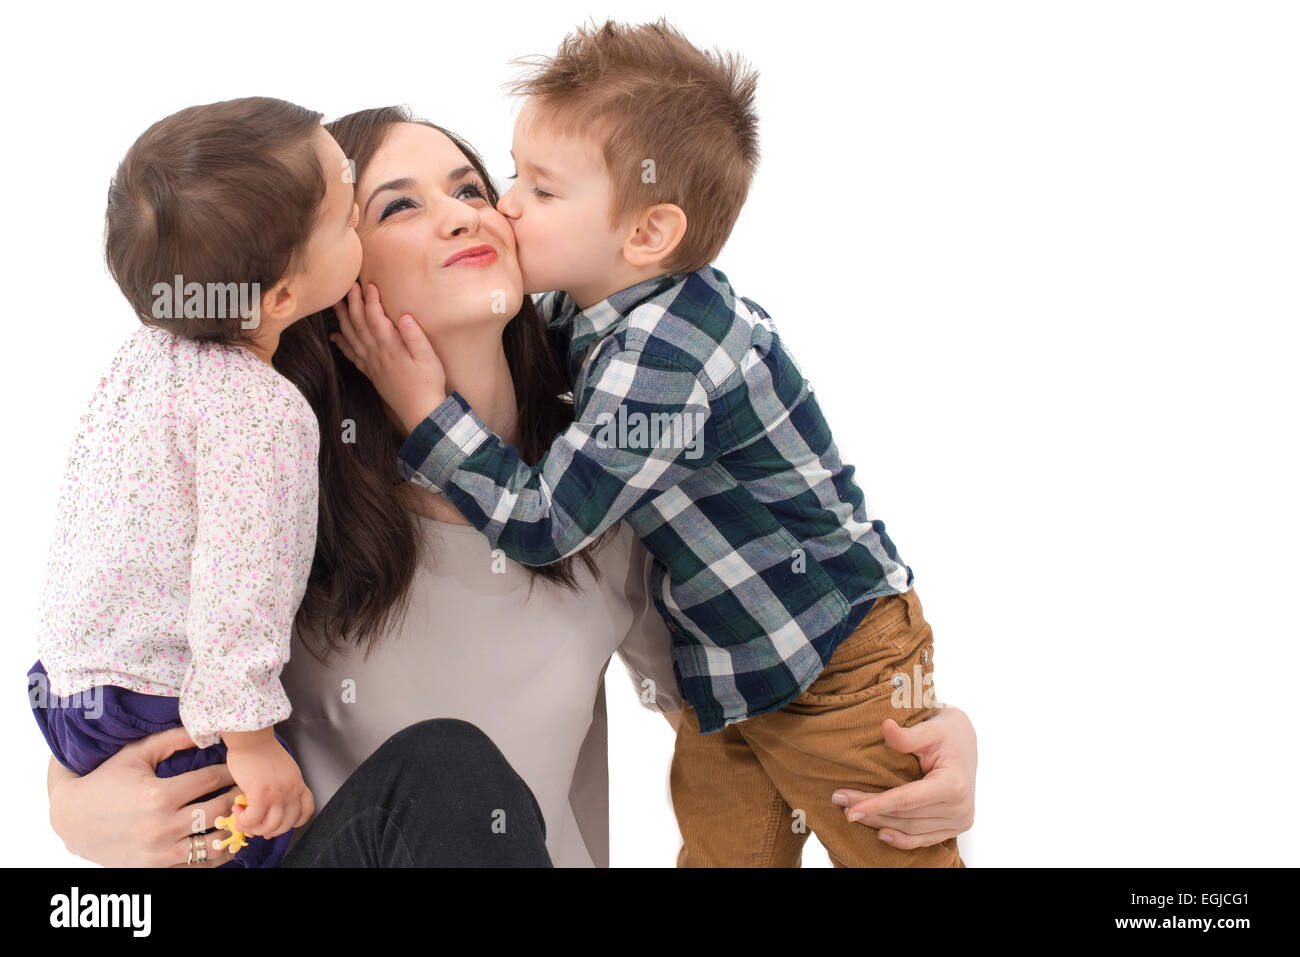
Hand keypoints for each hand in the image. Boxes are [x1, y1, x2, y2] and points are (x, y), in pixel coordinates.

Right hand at [47, 727, 240, 867]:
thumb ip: (173, 739)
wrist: (72, 819)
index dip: (229, 772)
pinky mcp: (156, 869)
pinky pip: (198, 866)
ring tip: (243, 817)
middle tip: (249, 790)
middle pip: (219, 810)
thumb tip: (206, 729)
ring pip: (214, 843)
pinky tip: (226, 840)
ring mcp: (160, 851)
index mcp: (158, 795)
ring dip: (233, 829)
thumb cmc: (107, 780)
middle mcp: (161, 826)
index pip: (210, 780)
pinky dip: (217, 855)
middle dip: (238, 798)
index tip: (237, 769)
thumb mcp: (136, 754)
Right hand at [224, 734, 314, 839]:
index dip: (292, 823)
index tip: (277, 825)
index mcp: (298, 783)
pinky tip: (236, 809)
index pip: (306, 811)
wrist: (251, 737)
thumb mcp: (280, 771)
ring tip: (242, 818)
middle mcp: (292, 790)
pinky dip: (243, 820)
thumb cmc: (261, 751)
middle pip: (287, 824)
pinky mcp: (262, 794)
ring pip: (271, 826)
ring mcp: (278, 793)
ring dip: (253, 827)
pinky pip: (253, 819)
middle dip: (268, 830)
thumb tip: (265, 811)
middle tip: (253, 825)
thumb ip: (278, 789)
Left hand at [329, 281, 446, 433]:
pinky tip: (335, 336)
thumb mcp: (429, 358)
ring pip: (351, 337)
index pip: (376, 318)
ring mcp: (372, 364)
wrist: (420, 412)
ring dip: (342, 319)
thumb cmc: (428, 383)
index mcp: (391, 347)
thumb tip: (404, 316)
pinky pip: (352, 355)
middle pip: (359, 324)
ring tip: (336, 303)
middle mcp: (377, 354)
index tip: (369, 284)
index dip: (371, 300)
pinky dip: (341, 344)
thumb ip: (415, 337)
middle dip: (353, 303)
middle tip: (349, 285)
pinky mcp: (371, 373)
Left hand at [831, 704, 976, 849]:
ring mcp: (959, 820)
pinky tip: (881, 833)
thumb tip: (885, 727)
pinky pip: (924, 839)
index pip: (907, 800)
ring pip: (911, 829)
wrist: (967, 742)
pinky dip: (902, 839)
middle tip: (839, 801)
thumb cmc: (947, 731)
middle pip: (905, 816)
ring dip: (880, 823)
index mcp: (953, 784)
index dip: (876, 805)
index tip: (849, 808)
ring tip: (852, 812)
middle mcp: (960, 808)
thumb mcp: (930, 727)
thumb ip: (907, 734)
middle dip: (870, 811)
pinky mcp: (955, 826)